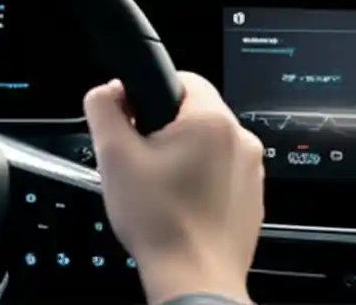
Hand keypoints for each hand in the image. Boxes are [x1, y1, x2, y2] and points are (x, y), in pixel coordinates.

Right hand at [84, 72, 262, 304]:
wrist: (193, 278)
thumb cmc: (160, 222)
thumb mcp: (113, 156)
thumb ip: (104, 108)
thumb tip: (107, 92)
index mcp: (212, 120)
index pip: (181, 77)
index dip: (148, 95)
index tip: (133, 123)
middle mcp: (241, 140)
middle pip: (192, 113)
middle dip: (162, 130)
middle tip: (140, 161)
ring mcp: (251, 171)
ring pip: (205, 144)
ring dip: (180, 157)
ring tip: (158, 188)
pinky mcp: (251, 197)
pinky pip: (219, 173)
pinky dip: (198, 181)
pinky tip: (177, 204)